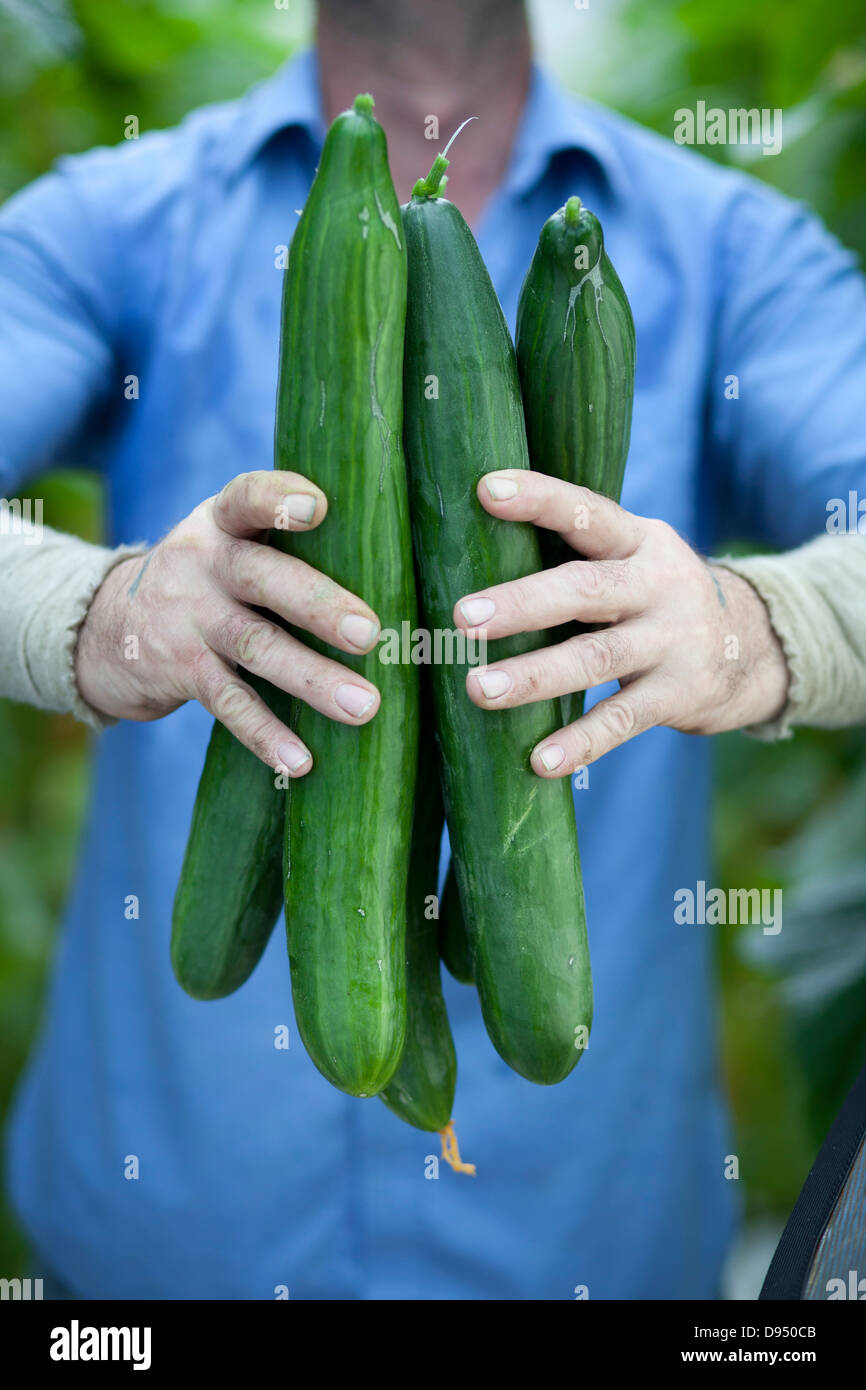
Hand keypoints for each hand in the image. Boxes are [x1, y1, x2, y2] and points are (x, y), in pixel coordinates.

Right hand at [75, 470, 383, 775]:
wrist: (105, 627)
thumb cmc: (208, 578)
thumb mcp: (229, 542)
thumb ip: (286, 546)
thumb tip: (397, 573)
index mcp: (223, 523)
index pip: (248, 498)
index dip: (280, 500)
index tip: (319, 506)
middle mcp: (204, 564)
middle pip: (263, 579)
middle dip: (319, 605)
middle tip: (370, 633)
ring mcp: (190, 619)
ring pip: (256, 646)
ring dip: (312, 679)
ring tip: (363, 706)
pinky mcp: (182, 671)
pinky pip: (229, 703)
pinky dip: (265, 734)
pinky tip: (300, 761)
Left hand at [455, 470, 790, 776]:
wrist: (758, 647)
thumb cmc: (657, 598)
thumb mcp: (634, 560)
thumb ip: (577, 557)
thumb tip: (470, 554)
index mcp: (638, 541)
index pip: (586, 511)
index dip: (539, 499)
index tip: (487, 489)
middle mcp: (658, 585)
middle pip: (585, 589)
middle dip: (522, 603)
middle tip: (463, 618)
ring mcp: (671, 641)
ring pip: (596, 658)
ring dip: (535, 676)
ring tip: (480, 690)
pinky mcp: (679, 694)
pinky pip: (622, 720)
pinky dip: (580, 742)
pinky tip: (539, 761)